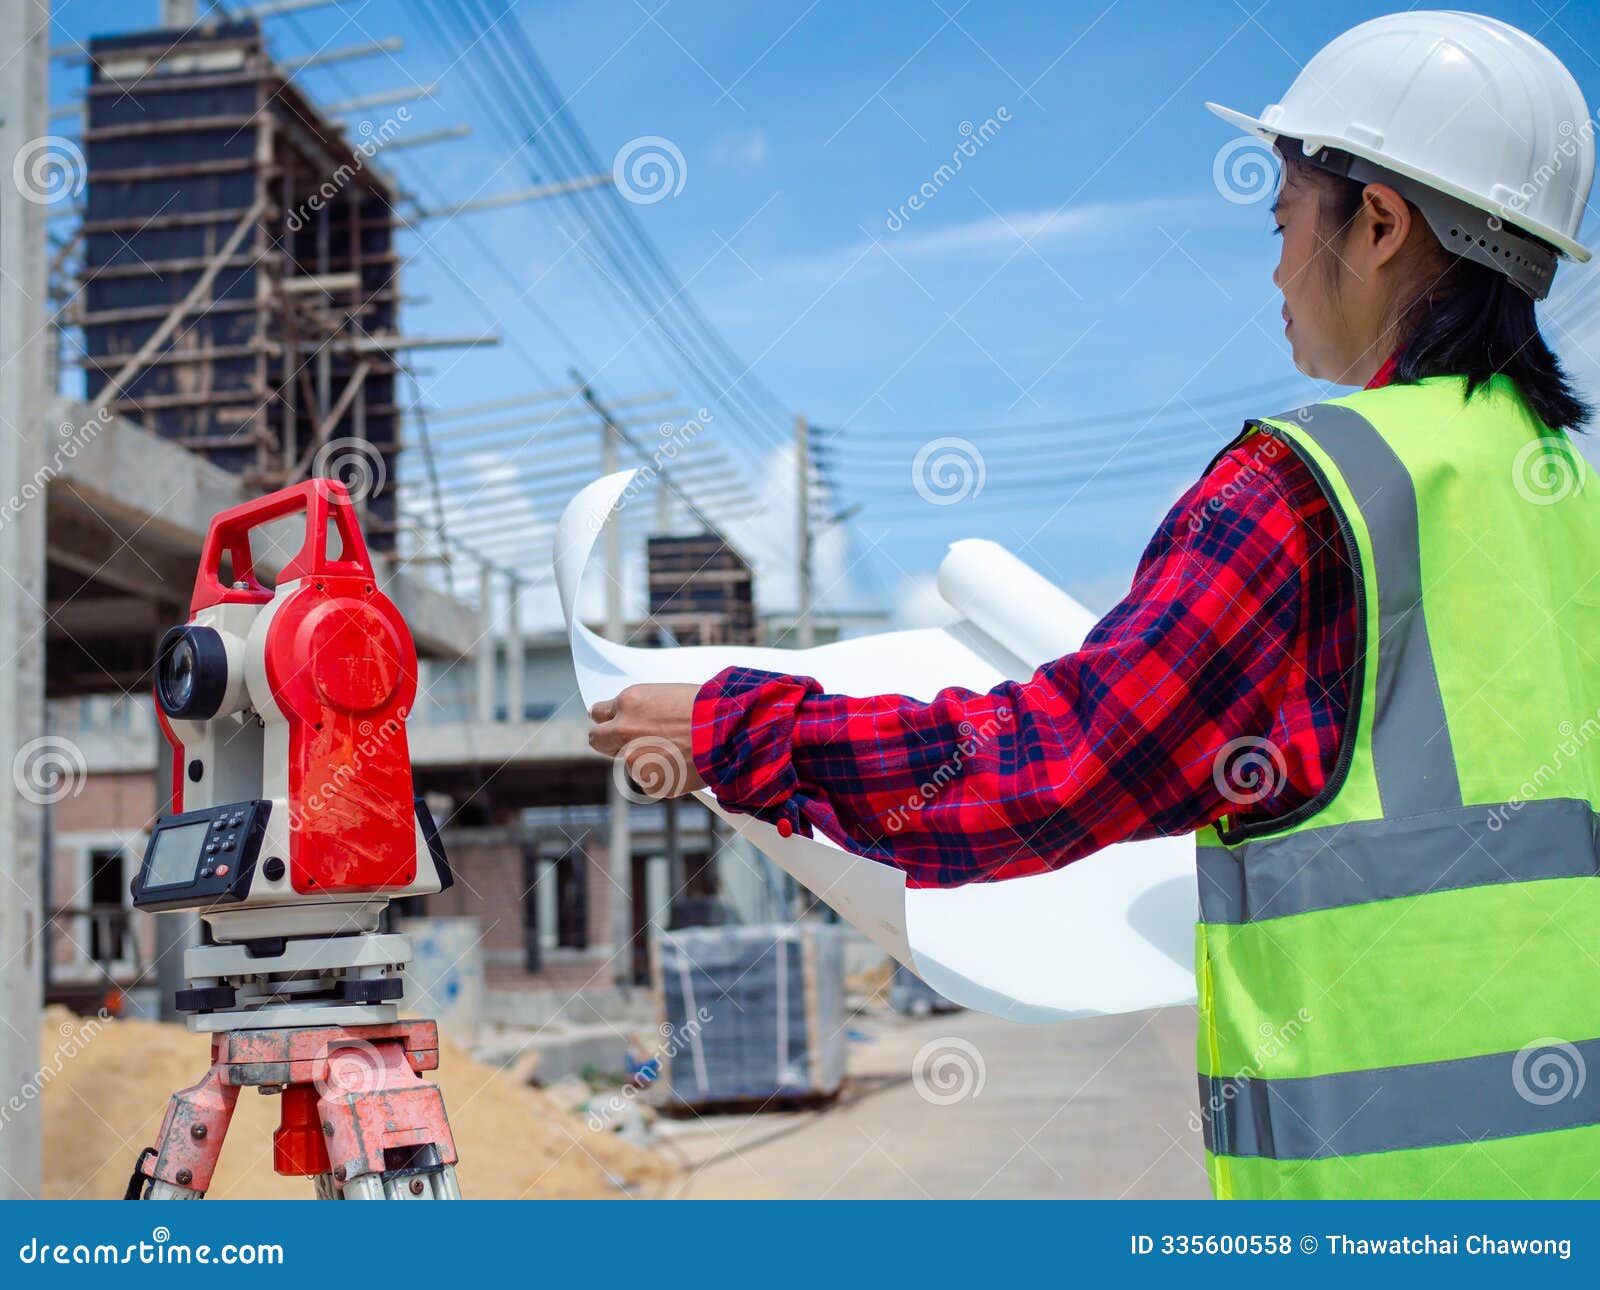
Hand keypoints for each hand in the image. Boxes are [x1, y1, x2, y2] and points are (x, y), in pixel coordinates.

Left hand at [587, 683, 706, 798]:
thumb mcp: (668, 696)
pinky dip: (664, 775)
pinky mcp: (652, 783)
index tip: (610, 723)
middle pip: (598, 740)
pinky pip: (652, 780)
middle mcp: (624, 730)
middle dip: (608, 740)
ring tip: (678, 750)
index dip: (608, 719)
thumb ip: (643, 708)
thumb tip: (632, 718)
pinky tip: (684, 764)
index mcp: (629, 702)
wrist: (730, 732)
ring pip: (631, 762)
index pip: (600, 713)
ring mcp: (636, 759)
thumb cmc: (708, 707)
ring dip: (645, 759)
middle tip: (627, 741)